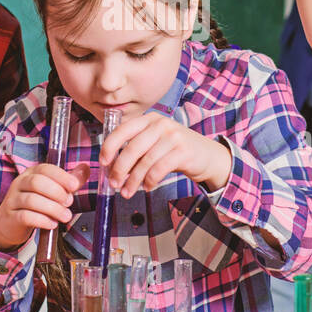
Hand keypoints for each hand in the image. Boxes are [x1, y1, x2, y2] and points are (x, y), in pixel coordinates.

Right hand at [0, 163, 88, 251]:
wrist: (11, 223)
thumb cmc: (35, 204)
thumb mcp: (52, 189)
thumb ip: (69, 180)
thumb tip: (86, 168)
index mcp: (31, 173)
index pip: (45, 169)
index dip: (61, 176)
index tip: (74, 186)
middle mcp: (20, 183)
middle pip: (37, 182)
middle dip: (57, 192)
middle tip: (69, 202)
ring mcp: (13, 200)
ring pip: (32, 200)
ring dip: (53, 209)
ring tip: (65, 216)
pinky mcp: (11, 217)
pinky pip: (25, 216)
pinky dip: (42, 220)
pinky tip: (52, 224)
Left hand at [99, 112, 231, 197]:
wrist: (208, 156)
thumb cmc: (176, 151)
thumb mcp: (155, 143)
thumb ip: (137, 150)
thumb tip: (112, 168)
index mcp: (149, 119)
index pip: (123, 130)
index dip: (110, 146)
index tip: (103, 162)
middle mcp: (161, 124)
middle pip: (132, 148)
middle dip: (120, 169)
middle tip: (114, 184)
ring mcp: (173, 136)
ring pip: (145, 162)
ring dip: (133, 180)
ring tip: (127, 192)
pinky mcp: (183, 151)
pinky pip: (159, 169)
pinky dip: (149, 181)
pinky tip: (147, 187)